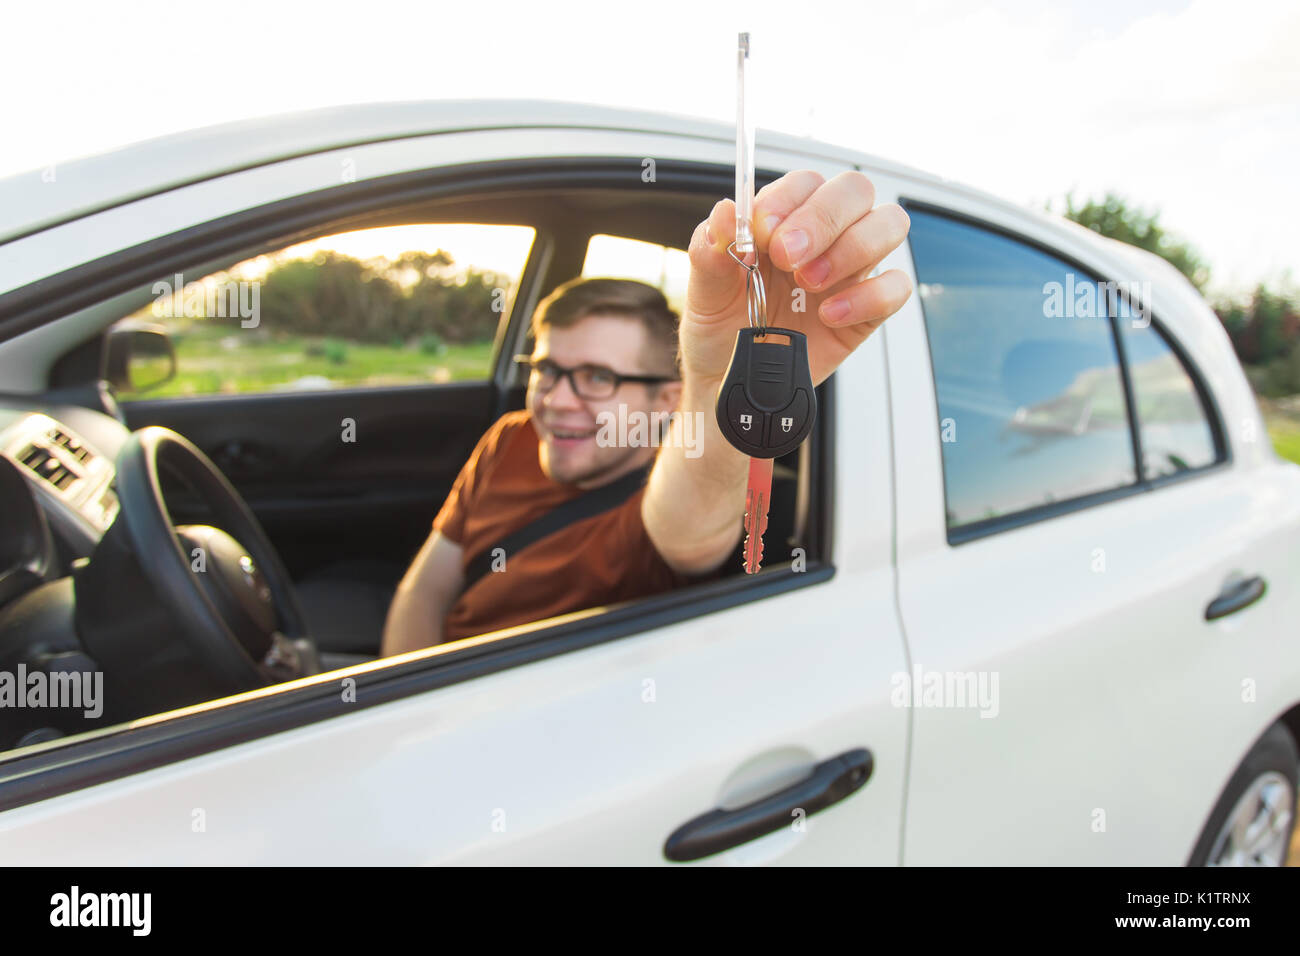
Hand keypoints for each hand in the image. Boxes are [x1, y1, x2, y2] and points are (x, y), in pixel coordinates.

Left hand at [681, 170, 911, 387]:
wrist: (729, 378)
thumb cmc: (720, 326)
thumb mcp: (704, 290)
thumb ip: (711, 250)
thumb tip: (725, 211)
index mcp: (784, 220)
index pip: (806, 183)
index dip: (789, 200)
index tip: (763, 232)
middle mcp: (824, 237)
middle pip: (856, 191)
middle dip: (824, 218)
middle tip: (788, 257)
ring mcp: (849, 271)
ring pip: (889, 226)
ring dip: (852, 248)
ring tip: (809, 283)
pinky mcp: (867, 311)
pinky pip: (895, 287)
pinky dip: (868, 297)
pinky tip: (829, 315)